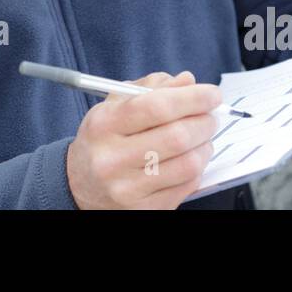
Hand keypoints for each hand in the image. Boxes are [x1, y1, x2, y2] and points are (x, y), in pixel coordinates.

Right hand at [66, 70, 222, 208]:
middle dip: (204, 122)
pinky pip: (187, 186)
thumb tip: (187, 81)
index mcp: (103, 125)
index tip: (212, 94)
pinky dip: (198, 168)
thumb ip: (150, 87)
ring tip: (202, 138)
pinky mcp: (144, 209)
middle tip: (210, 116)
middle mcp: (112, 158)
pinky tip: (191, 158)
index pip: (156, 107)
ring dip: (205, 146)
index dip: (192, 98)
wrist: (80, 184)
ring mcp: (128, 188)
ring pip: (188, 164)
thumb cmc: (103, 139)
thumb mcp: (114, 105)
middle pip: (176, 136)